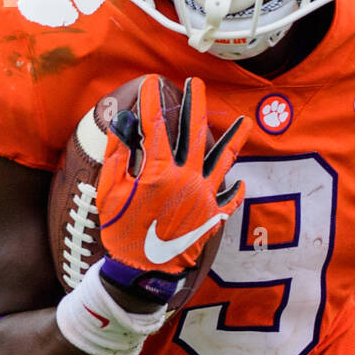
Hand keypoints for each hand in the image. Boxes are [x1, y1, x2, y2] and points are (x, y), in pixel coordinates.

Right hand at [96, 75, 247, 295]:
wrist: (144, 272)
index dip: (152, 102)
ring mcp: (204, 196)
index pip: (155, 127)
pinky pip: (229, 198)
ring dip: (233, 138)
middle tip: (197, 82)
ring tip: (244, 121)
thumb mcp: (109, 193)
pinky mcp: (213, 216)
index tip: (151, 82)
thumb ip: (117, 155)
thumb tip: (123, 123)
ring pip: (223, 160)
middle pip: (194, 132)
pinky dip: (235, 188)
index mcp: (160, 171)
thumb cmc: (122, 233)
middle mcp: (187, 178)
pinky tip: (239, 180)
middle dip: (195, 104)